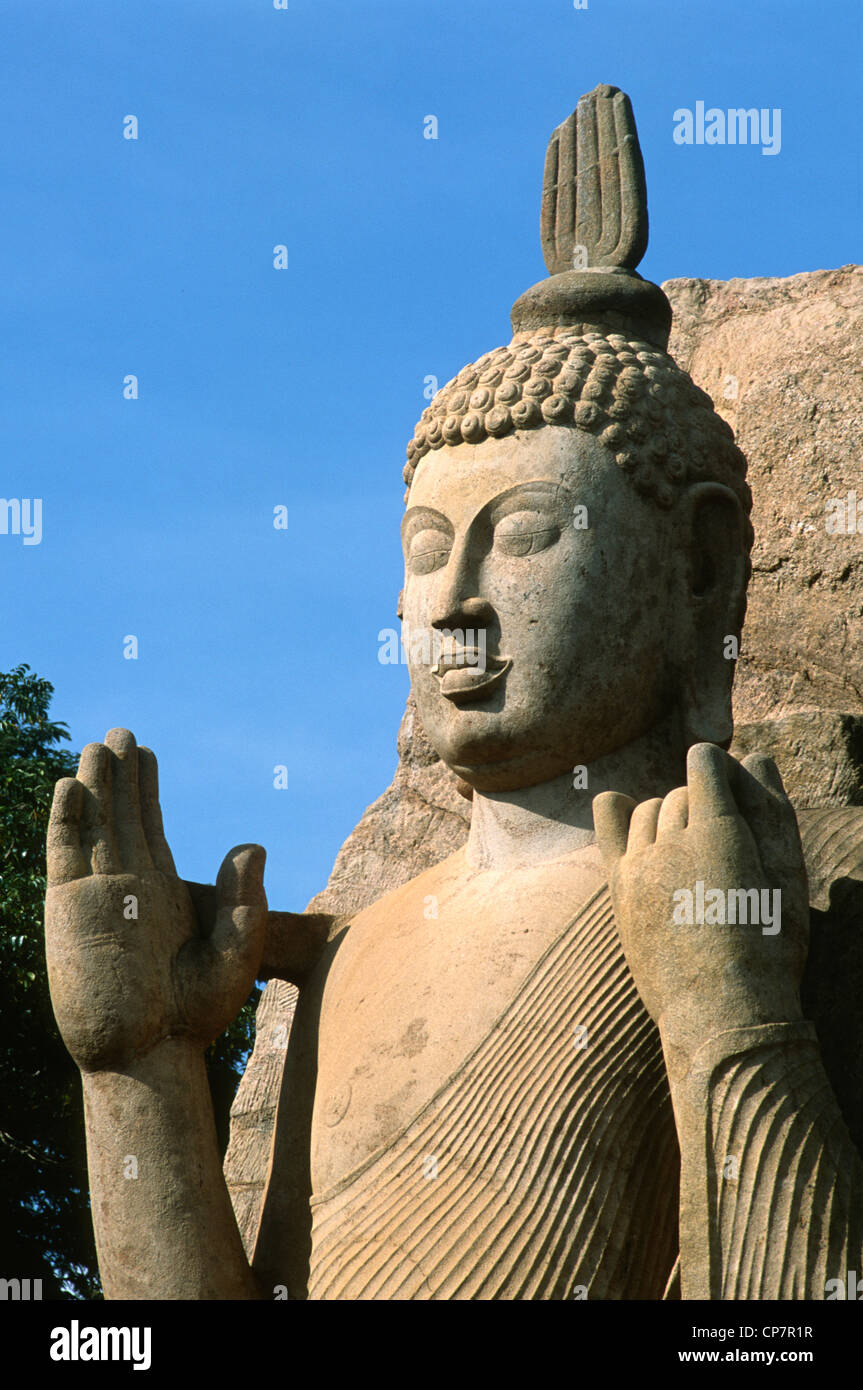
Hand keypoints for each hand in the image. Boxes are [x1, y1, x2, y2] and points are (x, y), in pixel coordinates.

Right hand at [45, 728, 266, 1072]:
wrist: (149, 1053)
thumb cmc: (194, 1014)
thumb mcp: (235, 947)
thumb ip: (244, 896)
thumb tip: (254, 843)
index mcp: (161, 890)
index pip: (150, 825)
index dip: (146, 788)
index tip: (145, 752)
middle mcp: (126, 885)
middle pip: (119, 816)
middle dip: (119, 775)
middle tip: (120, 733)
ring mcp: (94, 895)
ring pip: (91, 826)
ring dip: (93, 786)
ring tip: (97, 746)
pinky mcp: (68, 910)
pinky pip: (64, 855)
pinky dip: (66, 820)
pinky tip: (70, 786)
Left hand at [593, 743, 808, 1057]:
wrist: (723, 1014)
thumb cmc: (769, 947)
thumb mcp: (787, 878)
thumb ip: (770, 811)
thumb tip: (753, 756)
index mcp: (719, 833)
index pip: (705, 763)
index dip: (719, 770)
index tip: (727, 784)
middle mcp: (671, 842)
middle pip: (679, 794)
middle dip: (700, 805)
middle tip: (723, 843)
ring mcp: (639, 866)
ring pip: (647, 811)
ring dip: (668, 818)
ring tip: (692, 851)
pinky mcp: (620, 890)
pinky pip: (610, 827)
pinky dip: (619, 811)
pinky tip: (626, 808)